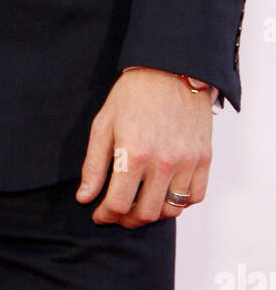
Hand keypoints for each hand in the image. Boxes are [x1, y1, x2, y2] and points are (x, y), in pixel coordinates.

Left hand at [76, 68, 212, 227]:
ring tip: (139, 204)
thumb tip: (85, 197)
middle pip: (145, 213)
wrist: (171, 70)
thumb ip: (94, 164)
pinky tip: (164, 194)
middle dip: (127, 219)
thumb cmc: (134, 94)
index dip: (105, 214)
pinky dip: (179, 204)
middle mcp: (163, 162)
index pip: (118, 203)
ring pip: (171, 209)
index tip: (99, 213)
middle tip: (118, 213)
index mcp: (134, 153)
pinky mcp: (204, 159)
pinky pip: (195, 197)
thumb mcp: (104, 123)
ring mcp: (187, 162)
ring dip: (152, 214)